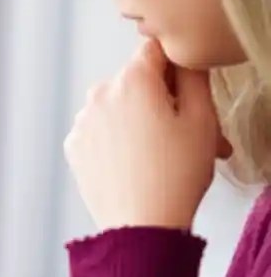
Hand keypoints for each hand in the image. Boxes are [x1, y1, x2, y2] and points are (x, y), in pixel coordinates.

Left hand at [64, 40, 229, 230]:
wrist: (141, 226)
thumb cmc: (175, 175)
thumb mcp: (202, 118)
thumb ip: (194, 75)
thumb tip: (183, 58)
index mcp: (131, 79)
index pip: (156, 50)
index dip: (177, 68)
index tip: (188, 93)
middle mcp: (98, 95)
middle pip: (136, 82)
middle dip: (164, 102)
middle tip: (191, 134)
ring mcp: (82, 122)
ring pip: (118, 108)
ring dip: (142, 122)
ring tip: (168, 155)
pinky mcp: (74, 147)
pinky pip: (102, 131)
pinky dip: (119, 140)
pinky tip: (139, 164)